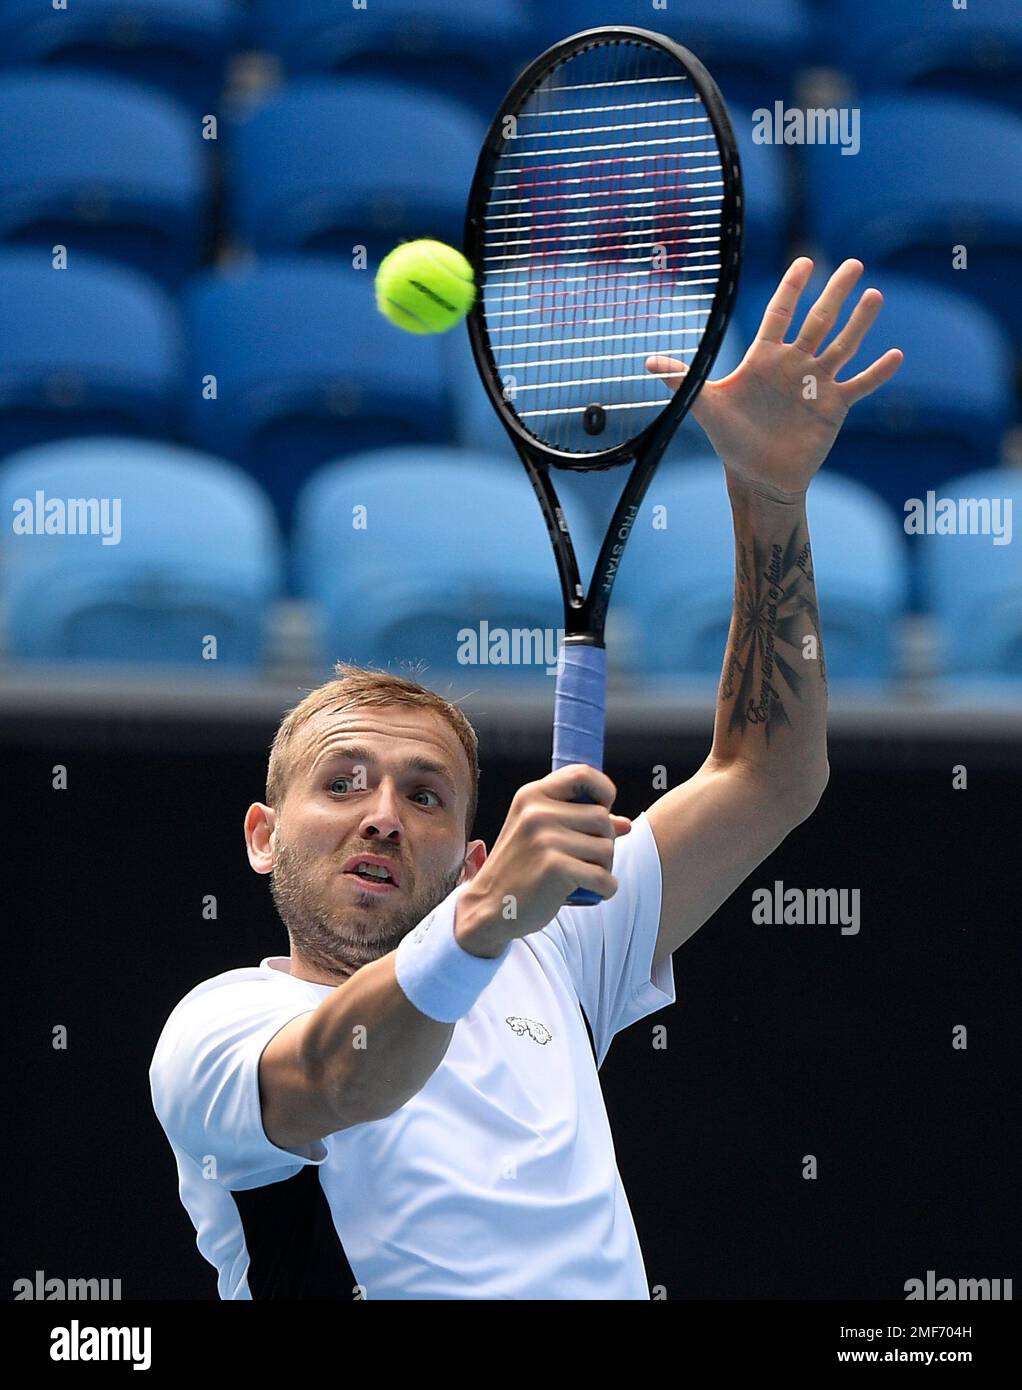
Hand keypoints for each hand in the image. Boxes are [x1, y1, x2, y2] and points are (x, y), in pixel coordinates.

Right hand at [454, 765, 630, 953]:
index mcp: (532, 796)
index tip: (605, 807)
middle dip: (604, 843)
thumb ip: (581, 823)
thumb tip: (626, 824)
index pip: (582, 774)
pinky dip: (605, 889)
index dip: (604, 789)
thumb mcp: (540, 834)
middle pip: (602, 818)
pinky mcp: (555, 868)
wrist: (489, 907)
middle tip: (586, 860)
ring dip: (604, 868)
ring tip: (583, 877)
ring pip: (607, 848)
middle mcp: (537, 812)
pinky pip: (604, 878)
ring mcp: (545, 839)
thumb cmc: (519, 869)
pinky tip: (590, 893)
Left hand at [646, 257, 903, 498]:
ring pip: (842, 346)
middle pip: (818, 321)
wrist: (757, 475)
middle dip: (834, 294)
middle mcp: (794, 363)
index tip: (804, 262)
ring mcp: (817, 383)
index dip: (791, 288)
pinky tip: (896, 355)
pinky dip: (876, 373)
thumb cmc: (732, 438)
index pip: (780, 314)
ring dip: (859, 324)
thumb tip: (647, 361)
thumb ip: (682, 380)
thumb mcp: (705, 406)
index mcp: (765, 357)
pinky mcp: (834, 407)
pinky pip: (859, 386)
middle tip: (853, 265)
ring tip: (875, 296)